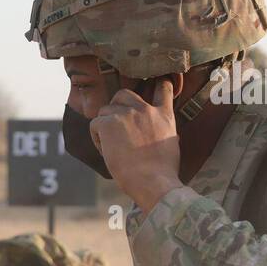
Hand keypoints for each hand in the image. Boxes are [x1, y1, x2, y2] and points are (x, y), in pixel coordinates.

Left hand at [90, 78, 183, 211]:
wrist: (154, 182)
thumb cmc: (162, 172)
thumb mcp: (171, 143)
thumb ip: (161, 129)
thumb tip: (154, 132)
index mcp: (164, 116)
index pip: (162, 88)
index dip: (155, 84)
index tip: (152, 83)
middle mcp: (145, 110)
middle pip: (123, 94)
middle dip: (116, 106)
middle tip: (115, 126)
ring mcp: (126, 115)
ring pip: (105, 109)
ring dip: (104, 125)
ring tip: (110, 146)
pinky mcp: (109, 123)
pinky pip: (95, 124)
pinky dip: (96, 138)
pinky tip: (105, 151)